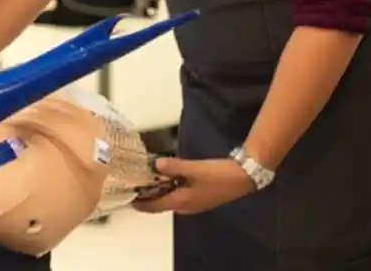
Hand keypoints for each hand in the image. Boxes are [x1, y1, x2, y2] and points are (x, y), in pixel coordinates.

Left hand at [132, 157, 256, 214]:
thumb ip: (173, 166)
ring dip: (159, 192)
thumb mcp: (193, 169)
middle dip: (147, 196)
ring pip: (170, 199)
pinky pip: (179, 195)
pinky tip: (167, 177)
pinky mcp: (200, 197)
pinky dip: (170, 188)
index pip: (154, 206)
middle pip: (161, 204)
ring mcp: (194, 203)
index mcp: (182, 202)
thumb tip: (155, 164)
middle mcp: (186, 206)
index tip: (127, 197)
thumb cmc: (218, 175)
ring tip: (147, 179)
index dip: (140, 203)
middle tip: (135, 184)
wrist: (243, 177)